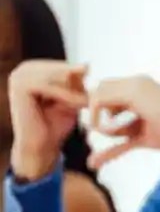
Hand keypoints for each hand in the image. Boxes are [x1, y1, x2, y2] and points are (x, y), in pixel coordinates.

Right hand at [7, 60, 89, 179]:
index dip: (82, 80)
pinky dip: (67, 95)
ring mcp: (19, 76)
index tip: (88, 96)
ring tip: (83, 105)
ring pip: (60, 76)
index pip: (67, 65)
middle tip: (86, 101)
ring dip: (75, 92)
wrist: (41, 147)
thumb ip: (77, 81)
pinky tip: (77, 106)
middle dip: (79, 85)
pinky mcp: (20, 86)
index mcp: (34, 69)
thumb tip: (87, 64)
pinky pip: (51, 85)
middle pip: (64, 69)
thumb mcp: (72, 97)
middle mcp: (24, 69)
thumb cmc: (56, 124)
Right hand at [86, 76, 159, 168]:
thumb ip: (111, 95)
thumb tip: (93, 100)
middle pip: (105, 106)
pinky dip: (108, 153)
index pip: (103, 89)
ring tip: (120, 135)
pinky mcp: (143, 137)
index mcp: (136, 86)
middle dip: (100, 116)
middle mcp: (136, 100)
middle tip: (99, 127)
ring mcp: (139, 120)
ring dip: (109, 133)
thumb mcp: (137, 96)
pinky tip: (95, 162)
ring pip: (113, 127)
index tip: (93, 117)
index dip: (94, 102)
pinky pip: (121, 145)